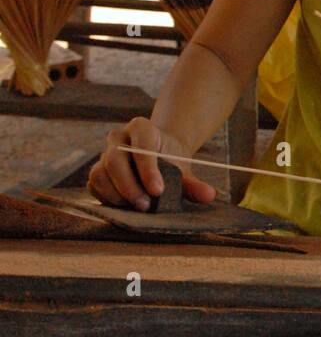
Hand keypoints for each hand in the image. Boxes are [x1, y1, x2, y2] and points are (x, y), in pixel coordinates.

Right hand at [87, 118, 216, 212]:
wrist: (159, 156)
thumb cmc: (171, 160)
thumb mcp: (184, 168)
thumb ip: (194, 183)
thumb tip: (210, 195)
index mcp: (141, 128)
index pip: (141, 146)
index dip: (148, 169)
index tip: (158, 191)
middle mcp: (119, 137)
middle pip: (115, 160)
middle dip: (129, 186)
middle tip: (145, 206)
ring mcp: (104, 153)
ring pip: (100, 173)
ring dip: (115, 195)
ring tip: (136, 209)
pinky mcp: (98, 170)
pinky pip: (94, 184)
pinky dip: (106, 198)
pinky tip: (123, 207)